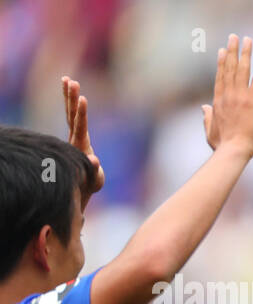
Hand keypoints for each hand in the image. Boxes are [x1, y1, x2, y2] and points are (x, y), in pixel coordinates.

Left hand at [61, 75, 103, 195]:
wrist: (79, 186)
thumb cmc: (89, 183)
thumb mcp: (94, 179)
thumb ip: (94, 169)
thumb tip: (94, 159)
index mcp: (80, 146)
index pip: (80, 125)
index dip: (82, 113)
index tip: (83, 99)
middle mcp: (74, 138)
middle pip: (71, 115)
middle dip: (72, 98)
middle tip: (72, 81)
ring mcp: (74, 136)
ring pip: (69, 113)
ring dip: (68, 96)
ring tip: (68, 79)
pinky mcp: (76, 135)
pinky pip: (72, 116)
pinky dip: (70, 104)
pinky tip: (70, 92)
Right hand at [202, 35, 252, 157]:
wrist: (233, 151)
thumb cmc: (222, 145)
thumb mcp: (210, 130)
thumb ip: (207, 117)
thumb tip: (203, 108)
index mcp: (217, 101)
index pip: (220, 77)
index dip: (221, 62)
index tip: (222, 50)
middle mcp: (227, 95)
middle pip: (229, 68)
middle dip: (232, 51)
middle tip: (234, 37)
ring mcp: (239, 96)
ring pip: (241, 69)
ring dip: (244, 53)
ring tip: (246, 39)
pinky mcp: (252, 101)